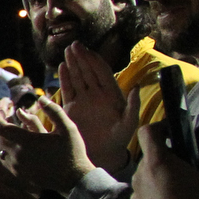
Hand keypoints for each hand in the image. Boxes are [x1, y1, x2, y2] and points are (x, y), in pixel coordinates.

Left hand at [0, 97, 92, 196]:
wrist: (74, 179)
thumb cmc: (72, 152)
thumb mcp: (68, 128)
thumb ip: (54, 111)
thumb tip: (41, 98)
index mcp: (28, 142)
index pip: (1, 127)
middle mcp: (17, 155)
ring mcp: (15, 166)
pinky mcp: (16, 174)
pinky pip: (0, 160)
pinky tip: (2, 143)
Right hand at [58, 43, 139, 172]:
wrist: (104, 153)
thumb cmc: (119, 139)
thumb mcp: (129, 123)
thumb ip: (133, 106)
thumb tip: (136, 86)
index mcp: (112, 94)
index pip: (102, 72)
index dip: (94, 60)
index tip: (86, 50)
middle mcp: (98, 94)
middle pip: (89, 71)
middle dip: (82, 58)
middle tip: (74, 45)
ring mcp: (85, 100)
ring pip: (78, 77)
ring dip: (73, 64)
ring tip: (67, 51)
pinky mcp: (72, 107)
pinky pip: (68, 89)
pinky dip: (65, 78)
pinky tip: (61, 67)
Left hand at [131, 120, 198, 198]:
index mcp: (158, 164)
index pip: (148, 132)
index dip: (161, 126)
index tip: (172, 131)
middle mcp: (139, 178)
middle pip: (150, 160)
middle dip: (167, 161)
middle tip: (187, 171)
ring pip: (146, 181)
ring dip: (161, 182)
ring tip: (181, 195)